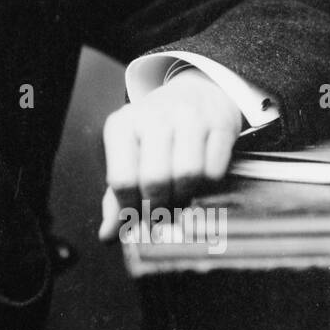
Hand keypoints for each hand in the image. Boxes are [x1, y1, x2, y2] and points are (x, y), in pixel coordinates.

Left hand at [98, 70, 243, 240]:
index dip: (130, 209)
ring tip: (182, 193)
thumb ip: (116, 195)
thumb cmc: (157, 132)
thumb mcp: (130, 154)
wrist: (196, 94)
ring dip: (186, 194)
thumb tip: (109, 235)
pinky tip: (202, 177)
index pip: (122, 180)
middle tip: (163, 212)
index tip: (138, 220)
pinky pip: (215, 169)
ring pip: (188, 174)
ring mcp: (188, 117)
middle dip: (159, 205)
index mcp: (122, 126)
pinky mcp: (220, 124)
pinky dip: (209, 183)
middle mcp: (153, 117)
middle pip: (155, 180)